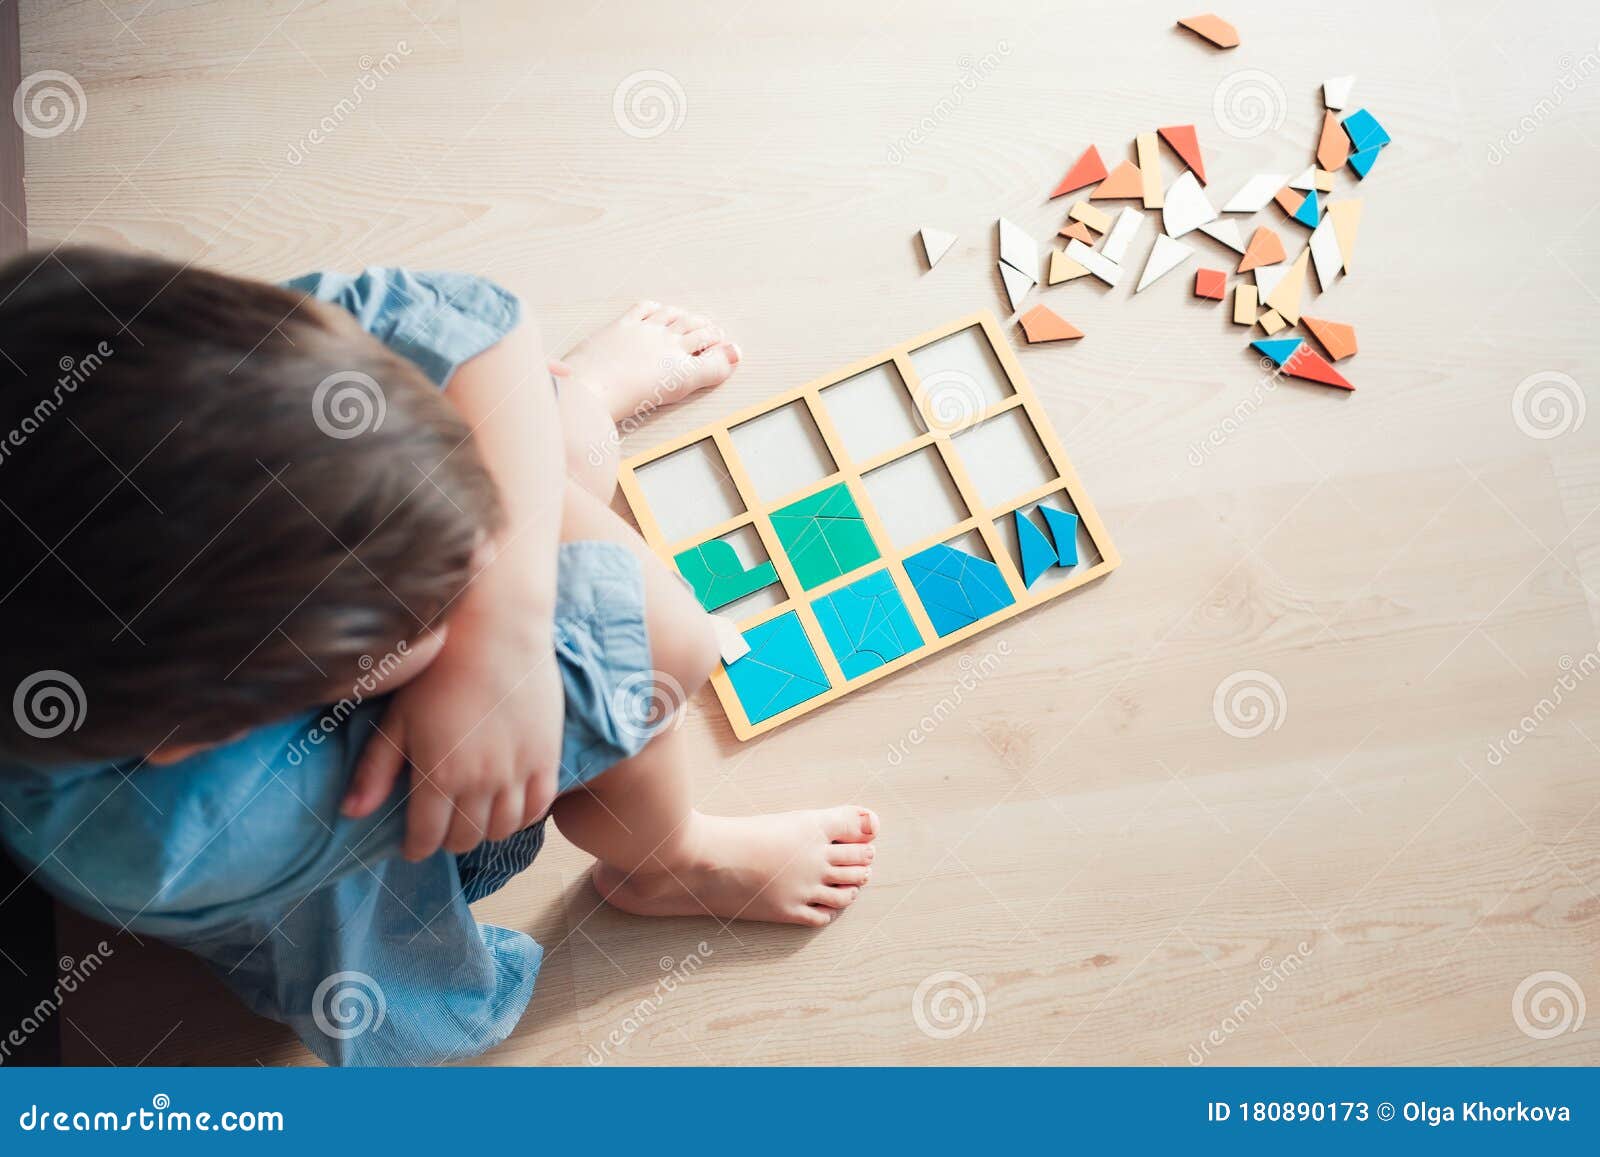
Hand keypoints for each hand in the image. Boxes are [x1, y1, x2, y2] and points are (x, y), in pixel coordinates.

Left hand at [341, 614, 564, 860]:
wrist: (498, 630)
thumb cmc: (440, 668)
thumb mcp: (398, 716)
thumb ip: (376, 768)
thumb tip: (351, 813)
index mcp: (438, 775)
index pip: (427, 838)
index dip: (416, 847)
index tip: (412, 844)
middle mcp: (481, 782)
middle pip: (465, 839)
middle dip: (448, 839)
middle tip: (441, 824)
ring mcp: (518, 772)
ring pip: (502, 830)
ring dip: (485, 831)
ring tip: (473, 815)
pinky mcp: (547, 757)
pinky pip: (539, 808)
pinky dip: (523, 816)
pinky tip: (509, 804)